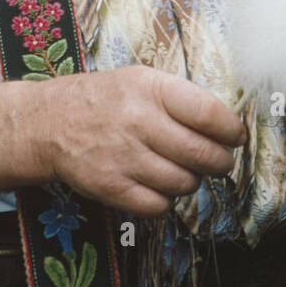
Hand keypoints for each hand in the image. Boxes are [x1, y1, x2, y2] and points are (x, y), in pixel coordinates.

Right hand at [34, 64, 246, 216]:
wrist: (49, 123)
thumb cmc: (105, 100)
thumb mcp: (141, 80)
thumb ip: (181, 99)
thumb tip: (226, 127)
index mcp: (151, 88)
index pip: (210, 114)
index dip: (232, 131)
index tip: (236, 137)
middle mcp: (138, 121)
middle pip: (203, 155)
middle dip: (221, 162)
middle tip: (220, 161)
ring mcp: (124, 157)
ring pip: (185, 183)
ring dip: (192, 181)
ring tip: (182, 169)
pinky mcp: (111, 188)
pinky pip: (159, 206)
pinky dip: (166, 200)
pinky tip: (159, 184)